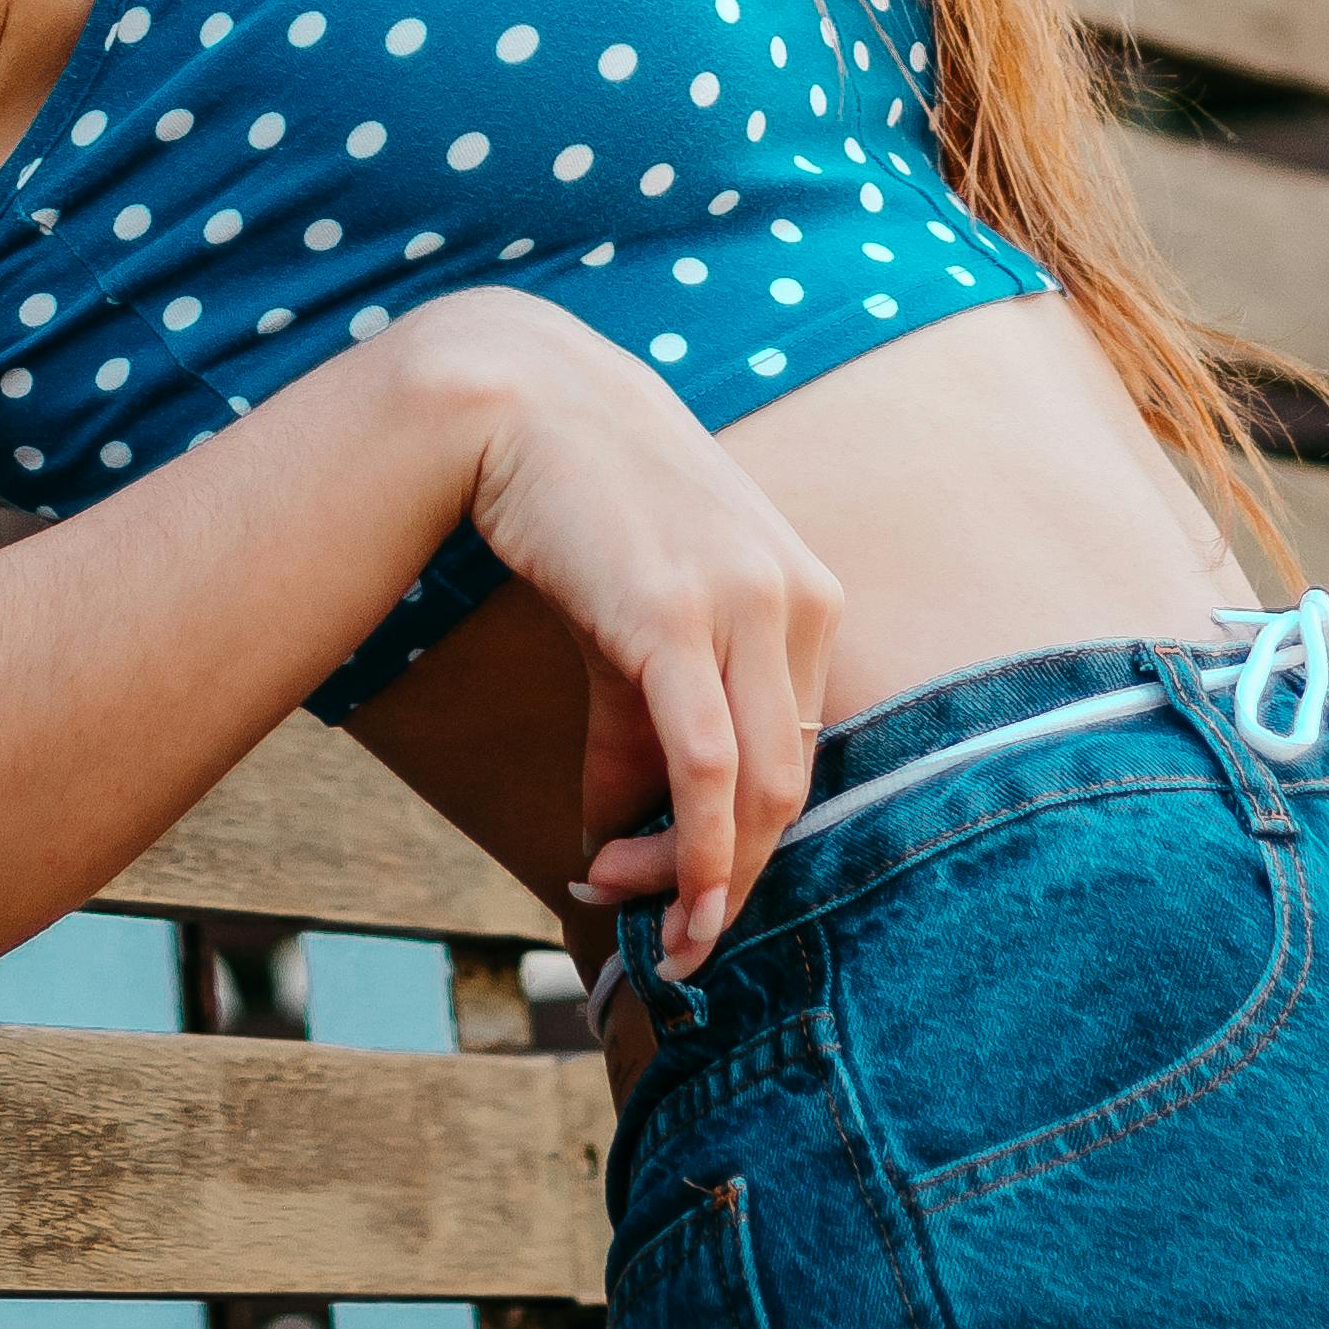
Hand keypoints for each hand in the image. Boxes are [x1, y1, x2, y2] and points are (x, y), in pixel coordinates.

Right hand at [415, 295, 847, 980]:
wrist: (520, 399)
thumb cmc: (581, 506)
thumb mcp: (633, 621)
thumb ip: (640, 725)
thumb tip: (618, 841)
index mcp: (808, 598)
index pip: (797, 755)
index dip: (741, 840)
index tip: (680, 893)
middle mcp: (798, 601)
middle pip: (789, 788)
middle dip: (725, 877)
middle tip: (662, 930)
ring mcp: (746, 604)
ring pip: (757, 790)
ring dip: (699, 877)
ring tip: (635, 913)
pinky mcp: (679, 615)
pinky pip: (706, 764)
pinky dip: (689, 846)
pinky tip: (648, 888)